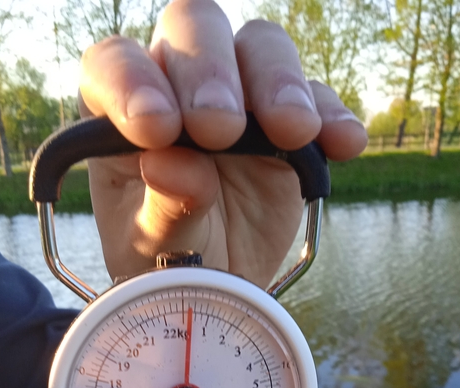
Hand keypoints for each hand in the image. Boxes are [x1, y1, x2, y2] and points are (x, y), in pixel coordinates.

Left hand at [79, 0, 366, 288]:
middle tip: (220, 130)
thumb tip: (170, 165)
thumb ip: (161, 206)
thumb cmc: (164, 262)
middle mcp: (177, 86)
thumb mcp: (153, 247)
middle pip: (194, 27)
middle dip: (210, 72)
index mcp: (121, 110)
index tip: (156, 129)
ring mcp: (239, 99)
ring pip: (260, 46)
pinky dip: (332, 117)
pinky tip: (343, 144)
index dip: (132, 82)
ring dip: (278, 82)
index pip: (116, 64)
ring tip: (293, 131)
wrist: (213, 288)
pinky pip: (318, 100)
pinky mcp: (288, 124)